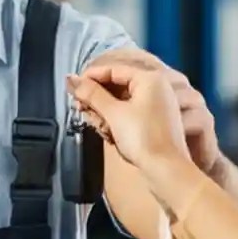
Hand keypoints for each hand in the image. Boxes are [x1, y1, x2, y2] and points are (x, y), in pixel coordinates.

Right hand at [67, 64, 190, 172]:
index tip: (73, 86)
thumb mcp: (113, 113)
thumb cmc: (144, 140)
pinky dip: (116, 116)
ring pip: (123, 98)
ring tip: (94, 119)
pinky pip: (131, 110)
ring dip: (105, 108)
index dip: (90, 77)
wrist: (166, 169)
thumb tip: (72, 80)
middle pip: (118, 83)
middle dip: (97, 95)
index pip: (113, 69)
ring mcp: (159, 103)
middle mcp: (157, 87)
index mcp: (150, 79)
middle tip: (80, 106)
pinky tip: (106, 127)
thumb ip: (91, 94)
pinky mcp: (156, 119)